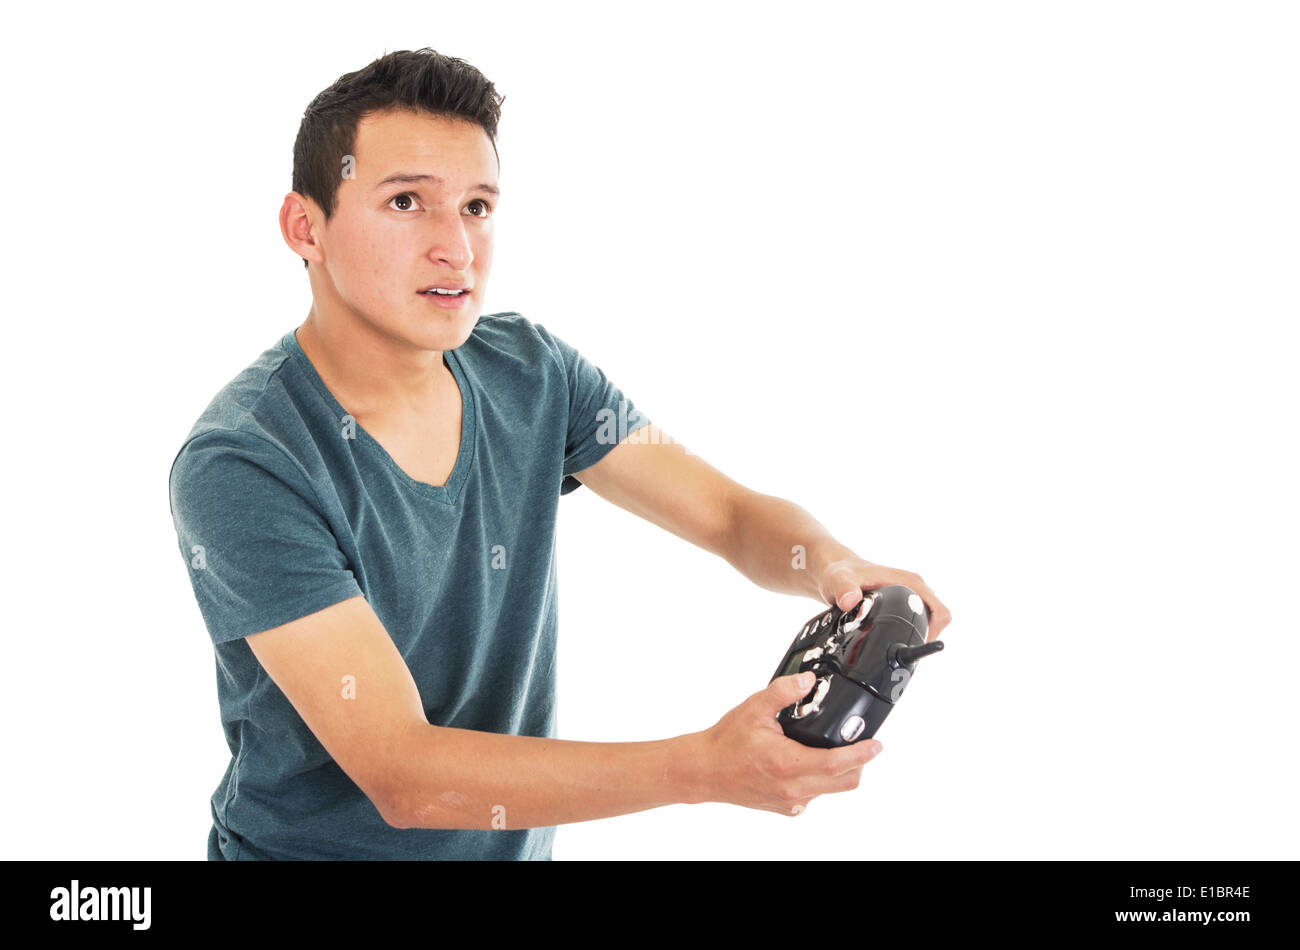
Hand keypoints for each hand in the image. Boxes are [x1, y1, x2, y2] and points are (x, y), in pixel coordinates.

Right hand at [682, 672, 884, 815]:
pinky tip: (804, 764)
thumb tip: (808, 681)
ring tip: (828, 749)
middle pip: (843, 782)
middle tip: (861, 746)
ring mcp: (790, 802)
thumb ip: (783, 692)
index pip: (837, 763)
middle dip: (859, 764)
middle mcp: (792, 788)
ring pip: (829, 790)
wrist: (705, 770)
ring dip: (837, 772)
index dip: (861, 754)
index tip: (876, 745)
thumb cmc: (727, 742)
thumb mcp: (754, 708)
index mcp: (787, 763)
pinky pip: (813, 796)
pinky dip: (818, 781)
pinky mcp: (786, 809)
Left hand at [817, 557, 951, 641]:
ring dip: (918, 635)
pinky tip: (894, 641)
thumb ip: (844, 589)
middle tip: (903, 650)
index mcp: (910, 582)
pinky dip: (911, 633)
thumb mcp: (839, 580)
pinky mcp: (904, 604)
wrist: (836, 571)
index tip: (915, 646)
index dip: (934, 632)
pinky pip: (918, 621)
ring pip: (928, 621)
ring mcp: (911, 596)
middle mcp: (915, 588)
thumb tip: (850, 601)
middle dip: (925, 637)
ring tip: (898, 647)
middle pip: (937, 619)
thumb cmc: (840, 573)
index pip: (939, 611)